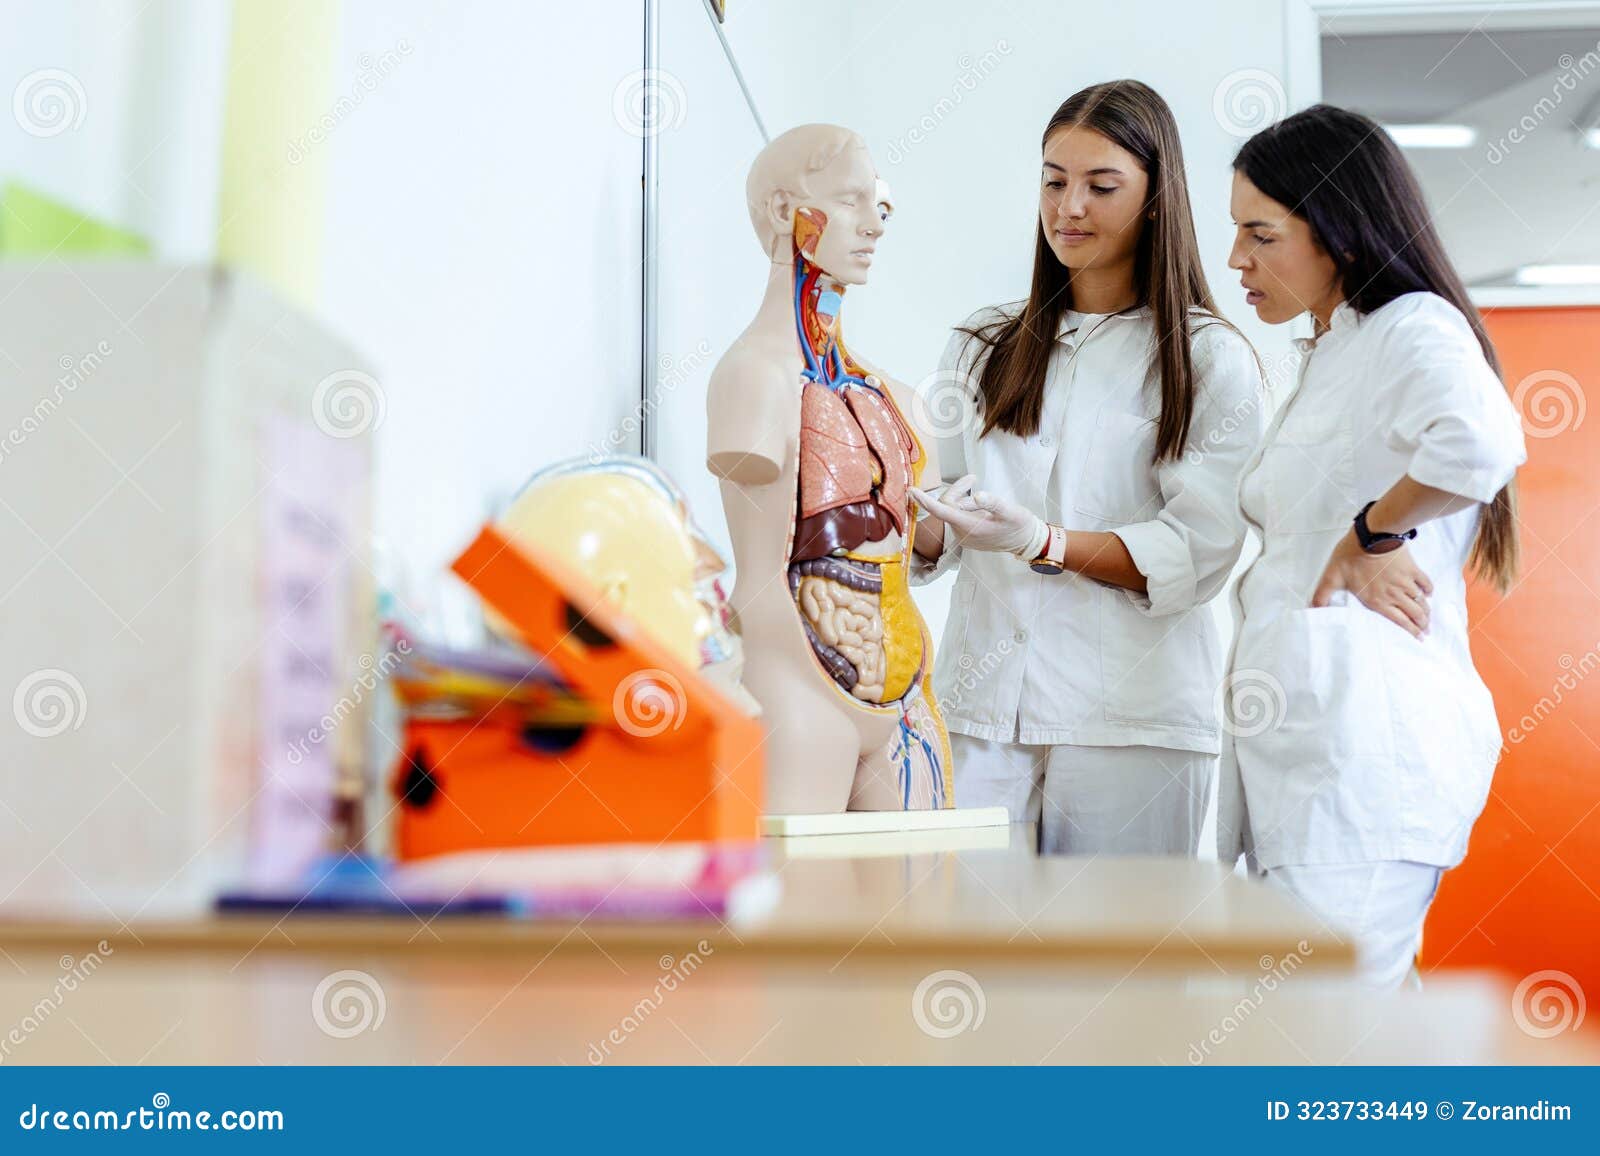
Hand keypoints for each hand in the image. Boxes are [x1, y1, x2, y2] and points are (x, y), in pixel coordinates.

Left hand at [909, 474, 1045, 558]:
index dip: (925, 501)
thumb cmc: (1019, 525)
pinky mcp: (966, 535)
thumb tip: (977, 496)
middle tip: (974, 478)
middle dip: (957, 489)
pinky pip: (956, 516)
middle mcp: (962, 533)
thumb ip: (993, 503)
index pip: (941, 512)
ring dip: (961, 495)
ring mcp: (963, 535)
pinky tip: (977, 500)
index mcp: (969, 527)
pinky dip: (963, 504)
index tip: (911, 490)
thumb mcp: (1011, 511)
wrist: (1026, 541)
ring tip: (976, 484)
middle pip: (947, 506)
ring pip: (951, 510)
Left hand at [1311, 529, 1433, 637]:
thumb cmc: (1350, 556)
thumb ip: (1322, 595)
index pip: (1399, 621)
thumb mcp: (1331, 577)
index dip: (1411, 632)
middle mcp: (1394, 594)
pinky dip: (1428, 590)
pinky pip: (1425, 583)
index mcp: (1377, 600)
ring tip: (1428, 618)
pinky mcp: (1412, 568)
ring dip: (1426, 611)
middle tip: (1426, 631)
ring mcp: (1405, 582)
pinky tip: (1428, 594)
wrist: (1372, 535)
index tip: (1418, 639)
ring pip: (1422, 602)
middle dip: (1422, 625)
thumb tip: (1312, 609)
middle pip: (1415, 614)